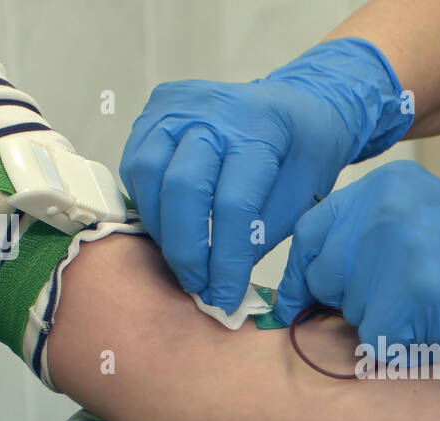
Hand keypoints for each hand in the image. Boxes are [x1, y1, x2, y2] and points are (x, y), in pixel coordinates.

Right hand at [120, 38, 410, 311]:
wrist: (297, 106)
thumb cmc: (303, 157)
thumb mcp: (298, 200)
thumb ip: (256, 238)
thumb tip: (218, 285)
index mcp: (260, 130)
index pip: (233, 205)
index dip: (225, 260)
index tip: (225, 298)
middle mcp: (214, 110)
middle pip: (182, 188)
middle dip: (186, 251)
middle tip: (198, 286)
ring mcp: (180, 104)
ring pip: (148, 173)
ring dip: (161, 229)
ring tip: (183, 259)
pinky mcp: (157, 107)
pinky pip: (136, 162)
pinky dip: (148, 202)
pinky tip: (169, 227)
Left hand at [274, 160, 439, 372]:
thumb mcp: (424, 220)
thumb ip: (369, 234)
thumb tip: (311, 274)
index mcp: (383, 185)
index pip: (309, 231)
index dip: (305, 273)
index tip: (300, 301)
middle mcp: (384, 208)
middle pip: (323, 275)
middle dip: (349, 301)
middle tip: (403, 303)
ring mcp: (398, 248)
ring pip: (350, 312)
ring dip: (382, 325)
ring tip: (432, 308)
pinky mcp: (412, 294)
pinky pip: (375, 341)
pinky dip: (402, 348)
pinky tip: (439, 327)